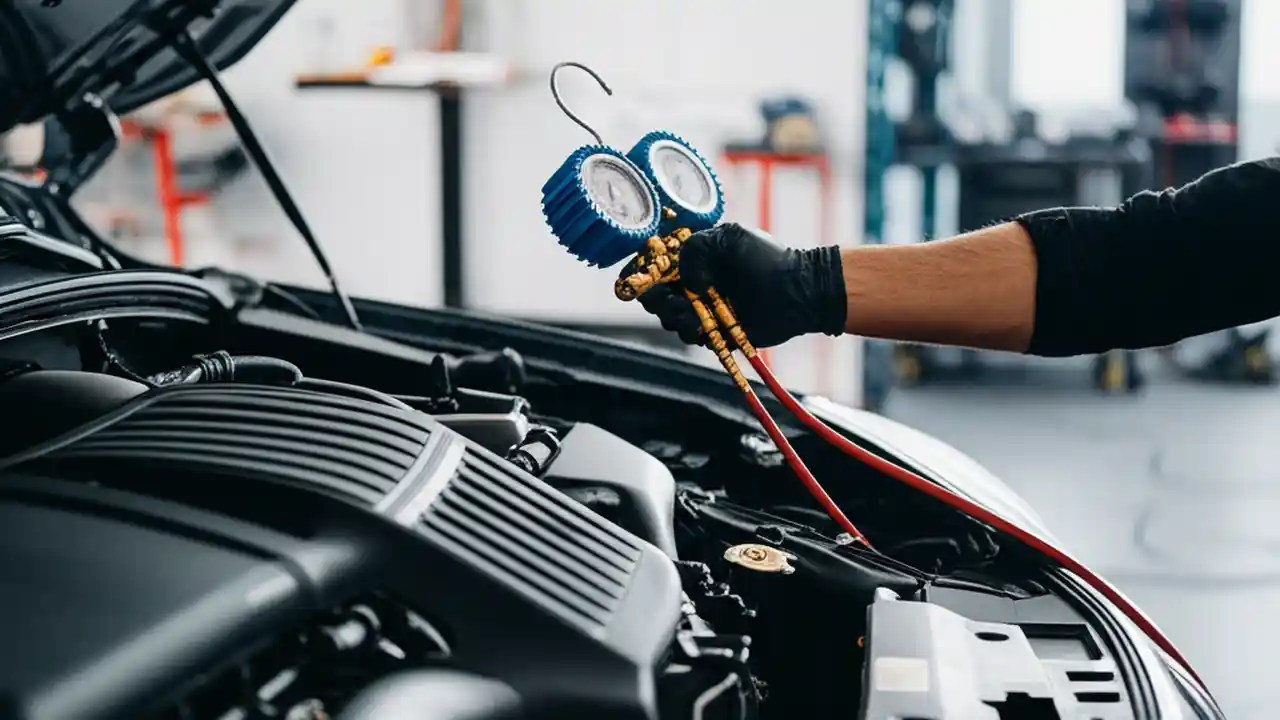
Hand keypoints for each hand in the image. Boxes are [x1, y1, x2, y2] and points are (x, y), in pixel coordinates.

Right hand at [630, 223, 846, 347]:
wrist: (796, 291)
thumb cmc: (767, 259)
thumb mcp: (729, 237)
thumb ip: (696, 248)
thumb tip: (684, 279)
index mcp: (694, 259)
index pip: (653, 264)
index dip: (638, 272)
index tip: (632, 278)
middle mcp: (693, 284)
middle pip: (652, 295)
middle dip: (655, 297)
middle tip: (672, 296)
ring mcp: (702, 309)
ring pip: (667, 317)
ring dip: (675, 315)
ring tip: (697, 311)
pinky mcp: (713, 332)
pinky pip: (688, 336)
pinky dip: (692, 331)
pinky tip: (706, 325)